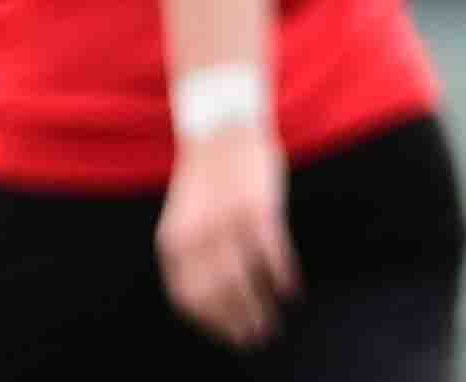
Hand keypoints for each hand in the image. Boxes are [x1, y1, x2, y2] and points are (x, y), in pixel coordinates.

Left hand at [154, 126, 298, 349]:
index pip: (188, 298)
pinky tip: (291, 291)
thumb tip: (210, 294)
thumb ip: (193, 252)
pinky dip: (281, 276)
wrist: (222, 124)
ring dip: (258, 309)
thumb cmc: (210, 175)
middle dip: (236, 324)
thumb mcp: (186, 217)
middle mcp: (197, 238)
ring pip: (244, 281)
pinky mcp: (258, 208)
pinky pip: (272, 253)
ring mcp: (228, 223)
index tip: (227, 337)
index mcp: (175, 242)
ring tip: (271, 325)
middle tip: (254, 341)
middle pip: (217, 296)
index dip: (209, 324)